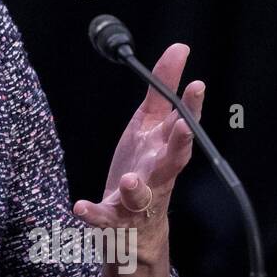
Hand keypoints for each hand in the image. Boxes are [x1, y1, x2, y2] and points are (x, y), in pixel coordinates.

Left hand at [74, 43, 203, 262]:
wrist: (136, 228)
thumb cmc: (146, 167)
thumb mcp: (150, 124)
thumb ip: (163, 89)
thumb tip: (180, 48)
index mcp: (164, 150)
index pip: (183, 127)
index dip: (191, 106)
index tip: (196, 84)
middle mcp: (157, 175)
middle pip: (173, 162)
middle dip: (180, 144)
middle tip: (183, 127)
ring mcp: (136, 200)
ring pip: (141, 195)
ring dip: (136, 188)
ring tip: (131, 180)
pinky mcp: (114, 219)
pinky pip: (104, 218)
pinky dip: (93, 213)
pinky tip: (80, 206)